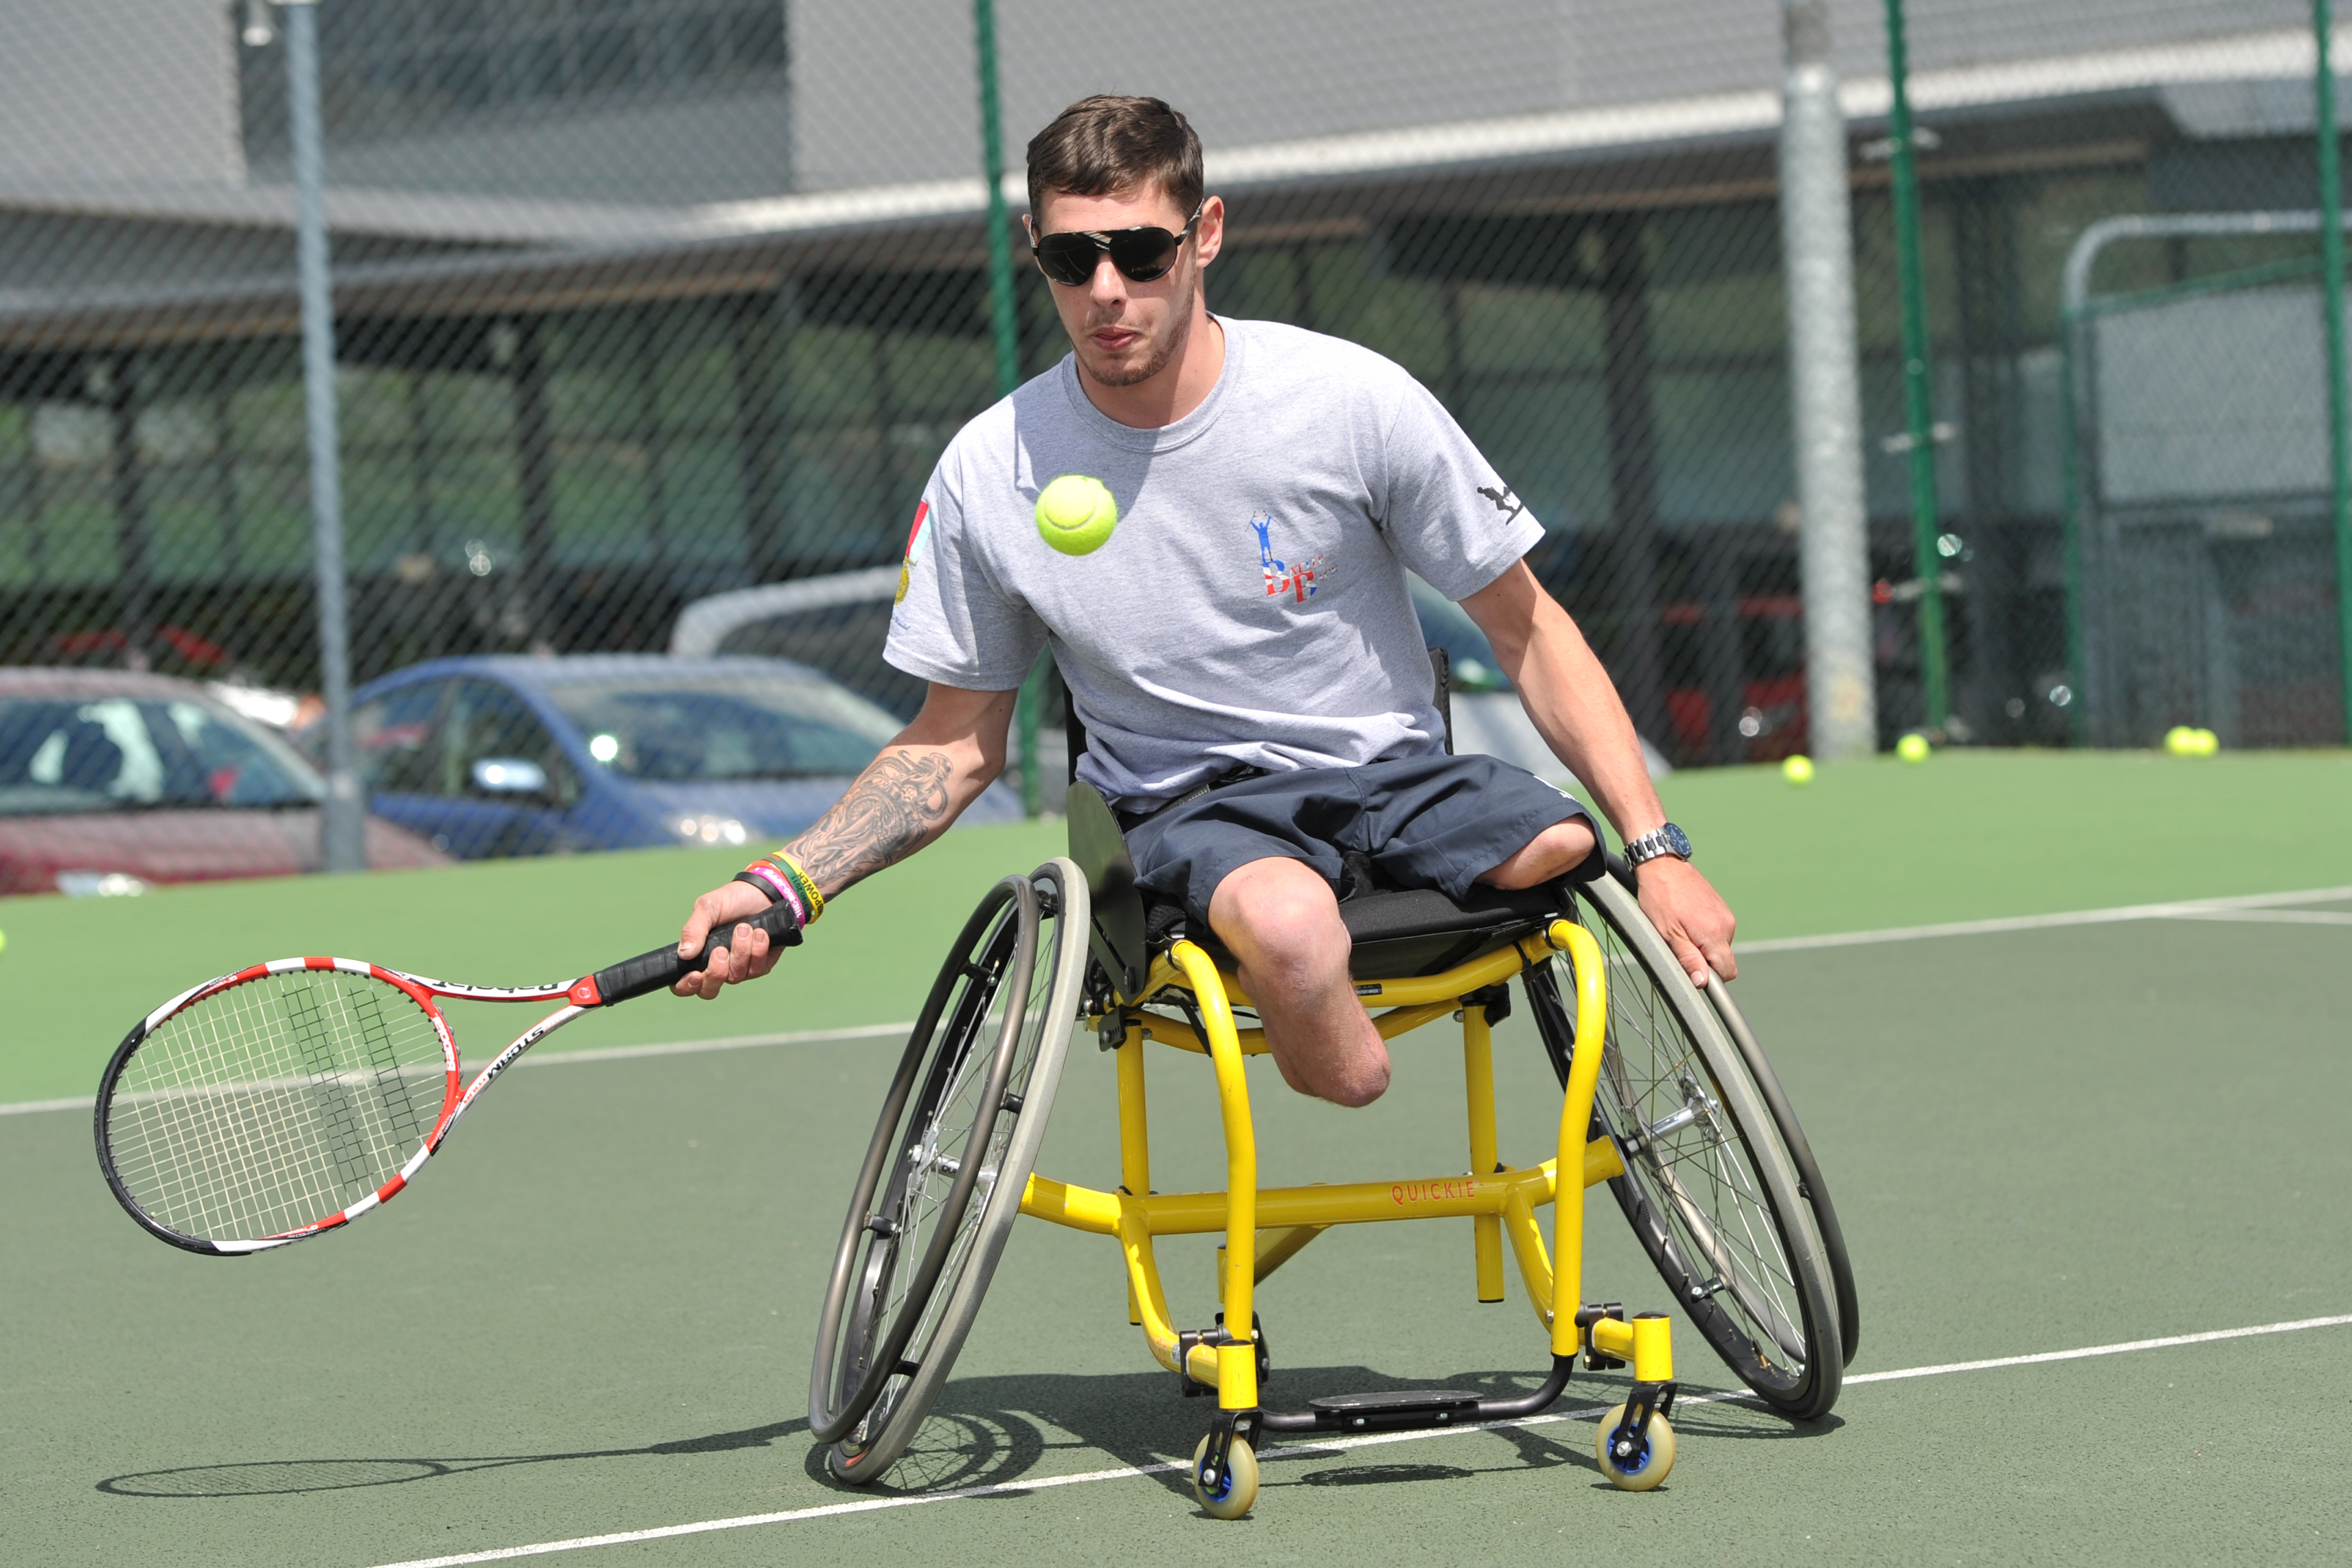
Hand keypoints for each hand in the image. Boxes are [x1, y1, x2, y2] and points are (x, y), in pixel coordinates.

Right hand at [673, 880, 788, 999]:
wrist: (763, 892)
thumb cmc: (730, 901)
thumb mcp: (707, 908)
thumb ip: (693, 930)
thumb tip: (684, 954)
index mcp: (697, 956)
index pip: (684, 985)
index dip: (686, 986)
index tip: (695, 974)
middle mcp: (717, 967)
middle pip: (709, 990)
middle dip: (716, 972)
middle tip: (720, 950)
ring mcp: (739, 969)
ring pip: (735, 977)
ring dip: (740, 951)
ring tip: (744, 928)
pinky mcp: (760, 965)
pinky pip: (757, 969)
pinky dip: (758, 949)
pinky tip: (760, 932)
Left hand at [1634, 857, 1736, 986]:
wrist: (1663, 864)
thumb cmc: (1660, 897)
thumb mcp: (1667, 933)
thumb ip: (1688, 959)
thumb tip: (1703, 982)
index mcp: (1715, 934)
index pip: (1728, 971)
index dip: (1711, 978)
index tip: (1693, 970)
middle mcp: (1726, 924)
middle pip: (1722, 959)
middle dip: (1703, 959)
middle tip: (1678, 944)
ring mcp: (1725, 914)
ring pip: (1718, 944)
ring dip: (1701, 944)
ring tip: (1679, 927)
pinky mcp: (1720, 906)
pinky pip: (1716, 929)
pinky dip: (1702, 931)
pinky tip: (1685, 919)